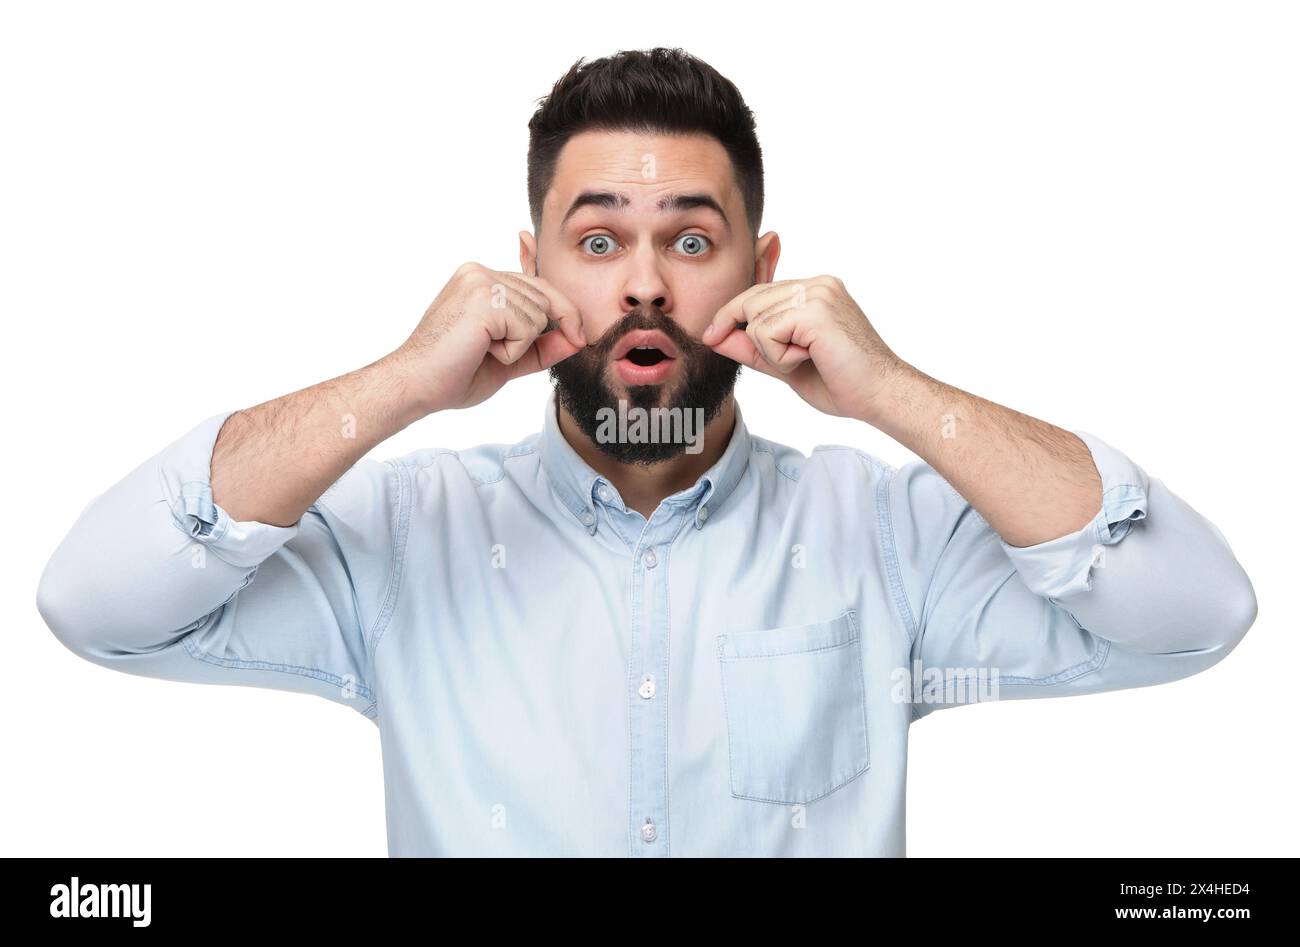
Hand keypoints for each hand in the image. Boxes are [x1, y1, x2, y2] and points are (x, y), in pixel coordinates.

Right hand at [389, 262, 586, 413]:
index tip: (579, 333)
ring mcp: (482, 281)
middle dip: (538, 334)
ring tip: (480, 350)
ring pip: (539, 315)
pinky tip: (480, 350)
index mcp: (480, 278)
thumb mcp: (509, 358)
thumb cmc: (452, 374)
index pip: (537, 285)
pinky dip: (511, 350)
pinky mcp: (485, 297)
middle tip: (494, 352)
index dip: (563, 309)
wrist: (416, 385)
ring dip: (518, 345)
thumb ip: (541, 346)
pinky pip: (528, 327)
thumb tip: (578, 339)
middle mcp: (481, 271)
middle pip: (546, 299)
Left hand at [702, 275, 909, 422]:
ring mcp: (817, 292)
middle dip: (750, 337)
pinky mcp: (815, 309)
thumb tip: (714, 336)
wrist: (880, 395)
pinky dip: (778, 355)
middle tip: (786, 362)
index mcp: (815, 290)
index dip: (733, 313)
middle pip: (750, 300)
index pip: (759, 291)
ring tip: (805, 360)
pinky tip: (808, 359)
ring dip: (770, 351)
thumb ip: (753, 347)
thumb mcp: (785, 363)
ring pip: (755, 317)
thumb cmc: (842, 382)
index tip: (712, 333)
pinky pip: (766, 331)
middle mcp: (817, 283)